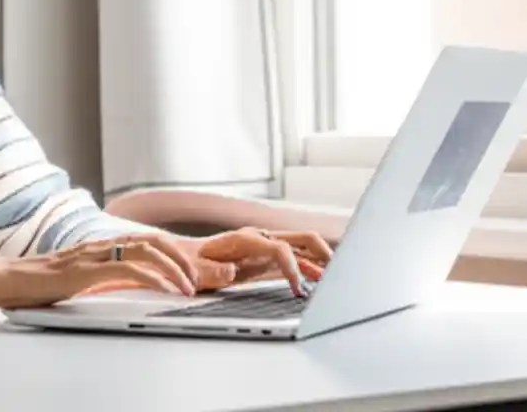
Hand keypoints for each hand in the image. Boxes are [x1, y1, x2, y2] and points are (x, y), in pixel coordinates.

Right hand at [0, 234, 222, 311]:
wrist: (9, 281)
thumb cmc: (41, 283)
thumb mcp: (83, 278)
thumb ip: (106, 275)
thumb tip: (134, 284)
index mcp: (103, 245)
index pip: (148, 240)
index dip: (174, 251)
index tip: (192, 271)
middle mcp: (102, 243)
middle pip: (154, 240)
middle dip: (182, 257)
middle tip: (199, 279)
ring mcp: (95, 254)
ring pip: (146, 250)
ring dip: (173, 268)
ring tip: (188, 288)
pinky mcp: (86, 269)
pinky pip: (127, 267)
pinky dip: (152, 276)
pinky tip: (163, 288)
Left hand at [191, 227, 332, 296]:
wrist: (189, 259)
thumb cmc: (193, 264)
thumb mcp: (197, 270)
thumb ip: (214, 270)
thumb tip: (231, 270)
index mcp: (245, 239)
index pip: (281, 248)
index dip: (293, 268)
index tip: (298, 290)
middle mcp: (261, 238)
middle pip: (302, 237)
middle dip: (322, 252)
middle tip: (337, 273)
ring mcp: (267, 246)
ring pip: (304, 247)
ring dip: (321, 261)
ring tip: (337, 280)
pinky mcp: (269, 258)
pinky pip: (297, 259)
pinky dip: (311, 269)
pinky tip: (319, 282)